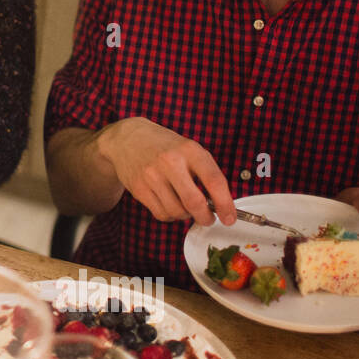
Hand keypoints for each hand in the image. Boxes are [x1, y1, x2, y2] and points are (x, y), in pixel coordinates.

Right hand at [95, 117, 235, 226]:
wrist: (129, 139)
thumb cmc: (166, 147)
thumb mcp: (190, 150)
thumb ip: (206, 173)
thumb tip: (220, 204)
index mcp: (189, 150)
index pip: (214, 181)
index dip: (225, 204)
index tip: (229, 218)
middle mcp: (170, 162)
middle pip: (194, 202)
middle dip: (205, 217)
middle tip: (208, 219)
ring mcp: (151, 175)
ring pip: (177, 212)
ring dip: (186, 215)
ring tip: (185, 206)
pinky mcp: (138, 188)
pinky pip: (161, 214)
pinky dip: (170, 215)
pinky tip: (170, 204)